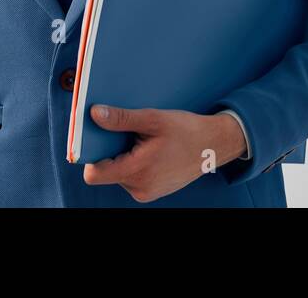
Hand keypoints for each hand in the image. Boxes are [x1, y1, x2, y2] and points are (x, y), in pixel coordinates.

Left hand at [81, 105, 246, 202]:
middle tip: (131, 135)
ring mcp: (146, 192)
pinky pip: (131, 178)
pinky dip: (135, 164)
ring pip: (118, 175)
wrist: (215, 145)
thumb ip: (122, 119)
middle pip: (107, 172)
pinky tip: (152, 152)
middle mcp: (139, 188)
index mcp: (138, 171)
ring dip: (125, 158)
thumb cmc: (188, 130)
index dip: (92, 154)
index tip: (100, 138)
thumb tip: (95, 114)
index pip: (94, 173)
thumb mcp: (154, 119)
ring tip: (146, 143)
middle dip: (113, 152)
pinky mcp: (152, 192)